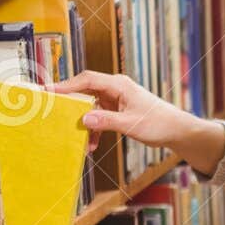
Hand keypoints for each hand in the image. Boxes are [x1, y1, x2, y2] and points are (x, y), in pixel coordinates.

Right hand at [49, 70, 190, 154]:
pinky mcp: (118, 109)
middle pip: (85, 91)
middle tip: (54, 113)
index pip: (87, 80)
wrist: (175, 130)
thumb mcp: (130, 124)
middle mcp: (115, 88)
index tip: (49, 91)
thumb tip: (84, 120)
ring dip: (85, 123)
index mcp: (118, 85)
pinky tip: (93, 144)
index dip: (66, 84)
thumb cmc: (157, 123)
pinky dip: (95, 129)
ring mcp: (116, 99)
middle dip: (71, 104)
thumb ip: (106, 121)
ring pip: (91, 107)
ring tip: (79, 138)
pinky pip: (99, 116)